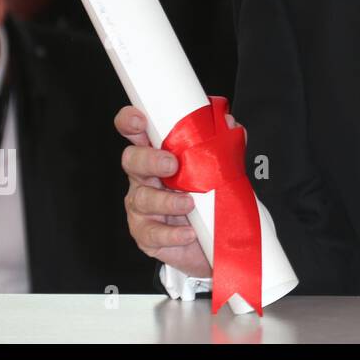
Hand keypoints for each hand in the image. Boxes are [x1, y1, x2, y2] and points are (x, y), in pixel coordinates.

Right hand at [116, 105, 212, 278]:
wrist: (210, 240)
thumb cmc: (207, 198)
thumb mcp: (216, 169)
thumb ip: (221, 146)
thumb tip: (230, 124)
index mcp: (157, 156)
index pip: (136, 133)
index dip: (130, 122)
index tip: (139, 119)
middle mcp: (144, 178)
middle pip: (132, 161)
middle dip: (149, 160)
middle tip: (171, 164)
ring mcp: (141, 208)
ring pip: (142, 199)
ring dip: (166, 200)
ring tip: (189, 203)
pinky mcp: (147, 236)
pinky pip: (152, 234)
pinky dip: (172, 234)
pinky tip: (188, 232)